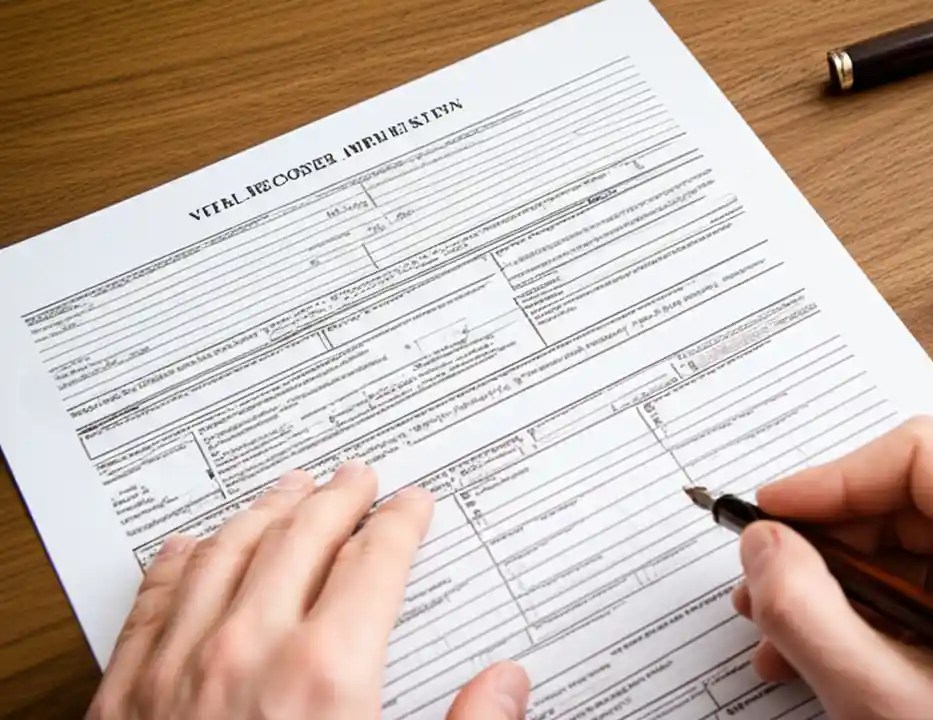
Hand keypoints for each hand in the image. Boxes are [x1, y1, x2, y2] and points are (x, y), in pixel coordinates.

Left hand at [88, 461, 529, 719]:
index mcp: (328, 674)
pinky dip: (180, 559)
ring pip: (225, 552)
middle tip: (358, 476)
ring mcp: (178, 669)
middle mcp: (248, 653)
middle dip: (337, 498)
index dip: (401, 523)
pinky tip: (192, 544)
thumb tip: (507, 684)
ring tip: (287, 488)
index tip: (413, 505)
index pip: (375, 561)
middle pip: (301, 537)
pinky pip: (154, 599)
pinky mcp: (123, 697)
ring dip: (263, 511)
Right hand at [732, 416, 932, 719]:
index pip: (916, 455)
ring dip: (842, 587)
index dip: (831, 479)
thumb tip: (762, 544)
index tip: (774, 514)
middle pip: (910, 501)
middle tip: (769, 581)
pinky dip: (878, 615)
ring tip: (786, 636)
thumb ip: (802, 608)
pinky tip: (831, 656)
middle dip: (827, 544)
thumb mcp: (879, 692)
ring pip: (916, 550)